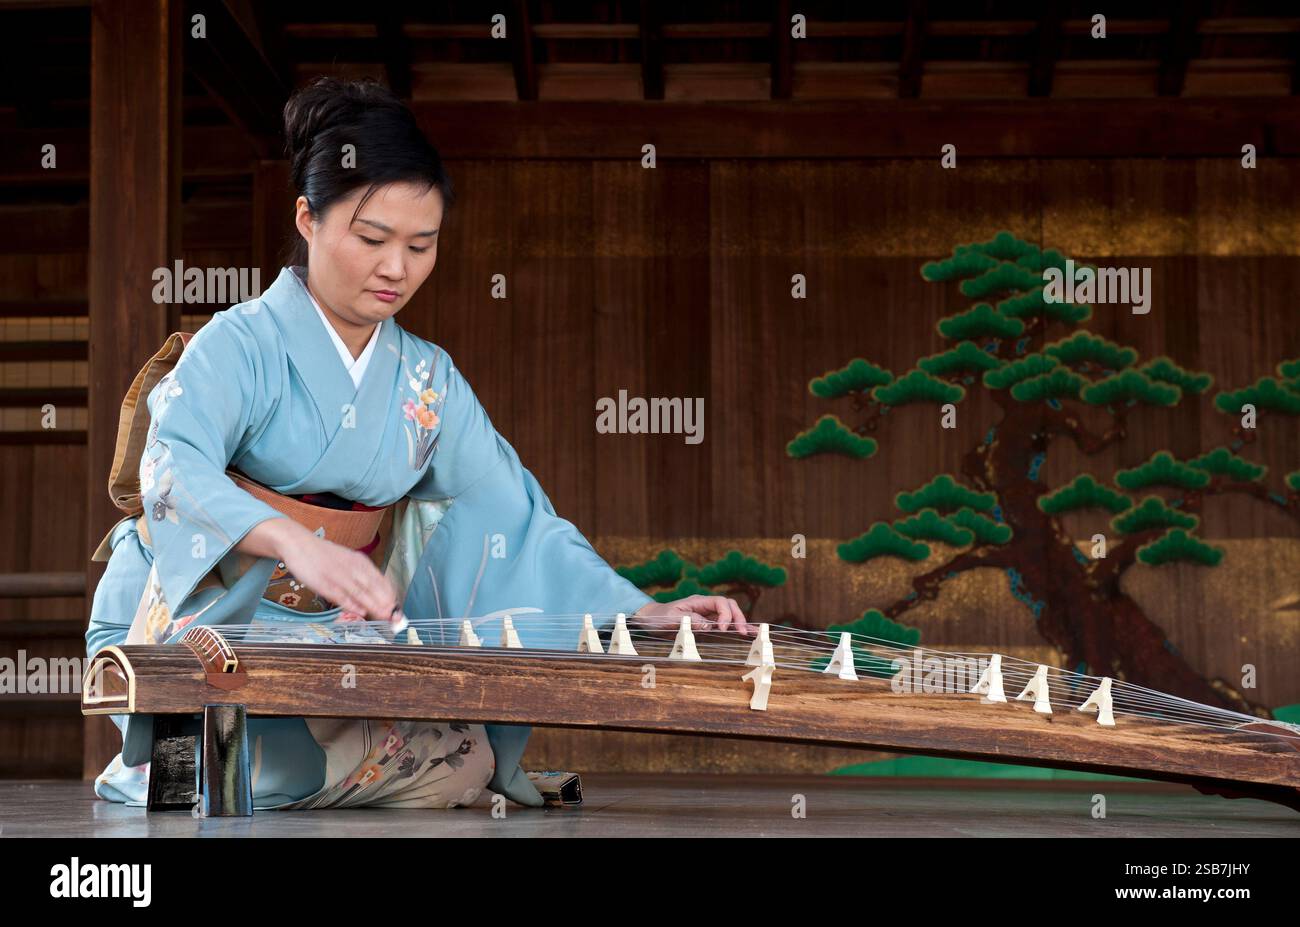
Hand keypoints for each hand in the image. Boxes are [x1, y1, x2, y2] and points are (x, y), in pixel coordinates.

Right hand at [277, 526, 401, 623]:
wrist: (299, 544)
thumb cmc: (324, 555)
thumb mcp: (347, 560)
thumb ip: (360, 574)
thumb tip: (375, 591)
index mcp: (359, 561)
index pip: (379, 580)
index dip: (389, 595)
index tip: (397, 607)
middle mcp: (351, 567)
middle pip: (372, 587)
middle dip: (385, 603)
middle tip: (394, 616)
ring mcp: (337, 575)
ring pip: (359, 592)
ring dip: (373, 605)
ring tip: (383, 616)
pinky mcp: (323, 583)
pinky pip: (340, 596)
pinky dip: (352, 604)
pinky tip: (361, 612)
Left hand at [632, 595, 754, 635]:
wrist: (649, 618)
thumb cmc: (658, 616)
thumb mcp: (671, 618)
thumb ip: (689, 620)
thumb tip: (709, 625)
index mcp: (698, 601)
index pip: (719, 602)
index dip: (725, 614)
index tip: (723, 628)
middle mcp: (705, 606)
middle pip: (729, 606)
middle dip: (737, 617)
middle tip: (742, 632)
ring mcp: (706, 614)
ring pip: (729, 614)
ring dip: (739, 622)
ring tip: (751, 633)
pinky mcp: (706, 624)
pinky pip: (723, 624)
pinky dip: (735, 627)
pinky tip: (746, 633)